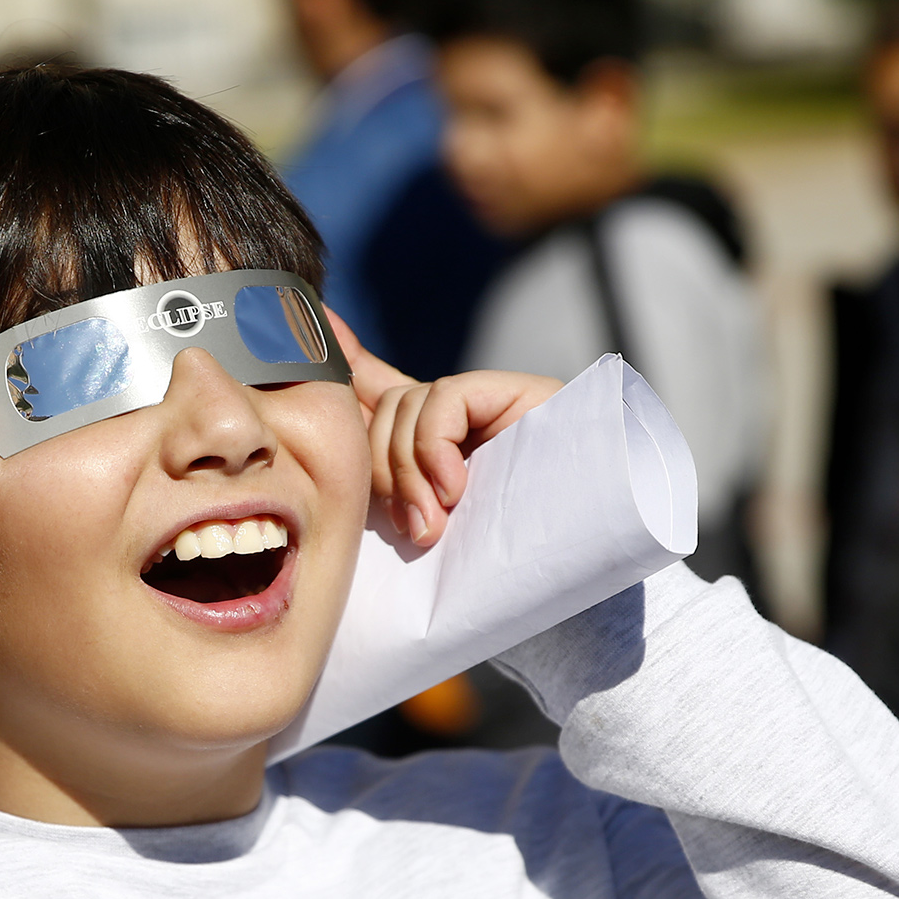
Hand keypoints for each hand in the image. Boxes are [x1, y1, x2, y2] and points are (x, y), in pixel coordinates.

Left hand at [327, 307, 562, 547]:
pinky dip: (436, 448)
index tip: (315, 324)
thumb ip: (388, 495)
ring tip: (437, 523)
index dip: (345, 361)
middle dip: (381, 469)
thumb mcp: (426, 531)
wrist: (583, 575)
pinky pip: (443, 399)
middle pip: (383, 408)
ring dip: (410, 473)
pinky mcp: (518, 392)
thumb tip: (337, 458)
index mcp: (435, 446)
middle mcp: (460, 418)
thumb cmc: (501, 570)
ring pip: (406, 405)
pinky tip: (456, 488)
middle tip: (412, 528)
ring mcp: (490, 402)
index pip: (378, 390)